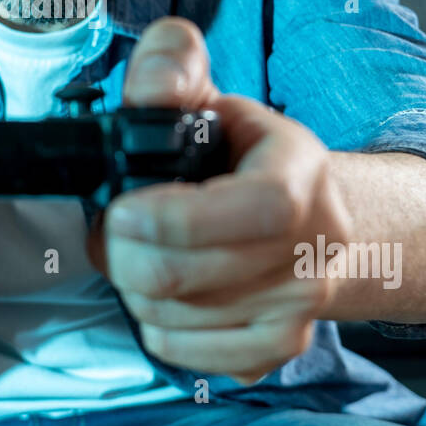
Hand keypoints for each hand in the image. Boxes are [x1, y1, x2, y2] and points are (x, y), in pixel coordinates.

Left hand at [86, 17, 352, 384]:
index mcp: (302, 172)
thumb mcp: (212, 101)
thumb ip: (172, 72)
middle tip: (110, 229)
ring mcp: (302, 304)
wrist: (308, 218)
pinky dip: (157, 328)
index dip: (180, 218)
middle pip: (193, 277)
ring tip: (139, 254)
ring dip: (134, 289)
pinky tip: (165, 293)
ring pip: (178, 319)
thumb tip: (157, 74)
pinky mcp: (279, 347)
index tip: (123, 210)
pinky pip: (190, 354)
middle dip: (124, 255)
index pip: (261, 208)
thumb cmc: (244, 157)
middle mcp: (316, 244)